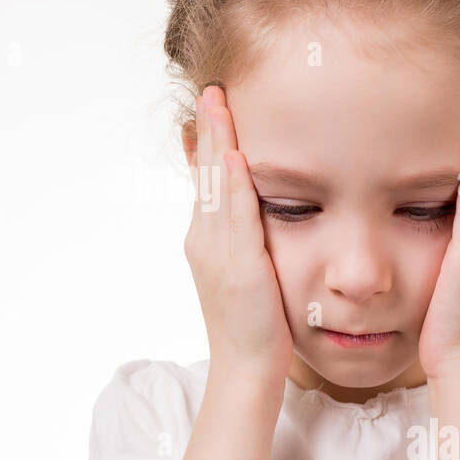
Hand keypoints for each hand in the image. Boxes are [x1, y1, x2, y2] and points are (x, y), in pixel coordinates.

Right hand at [183, 86, 293, 389]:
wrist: (246, 369)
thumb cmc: (256, 327)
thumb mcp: (247, 274)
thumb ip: (246, 241)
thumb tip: (254, 212)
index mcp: (207, 241)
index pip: (207, 183)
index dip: (209, 145)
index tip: (212, 109)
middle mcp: (204, 240)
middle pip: (205, 175)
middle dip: (209, 130)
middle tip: (210, 91)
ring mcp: (216, 252)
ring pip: (215, 186)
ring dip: (217, 142)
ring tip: (217, 104)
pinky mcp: (237, 264)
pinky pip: (235, 215)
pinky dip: (232, 182)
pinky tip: (234, 155)